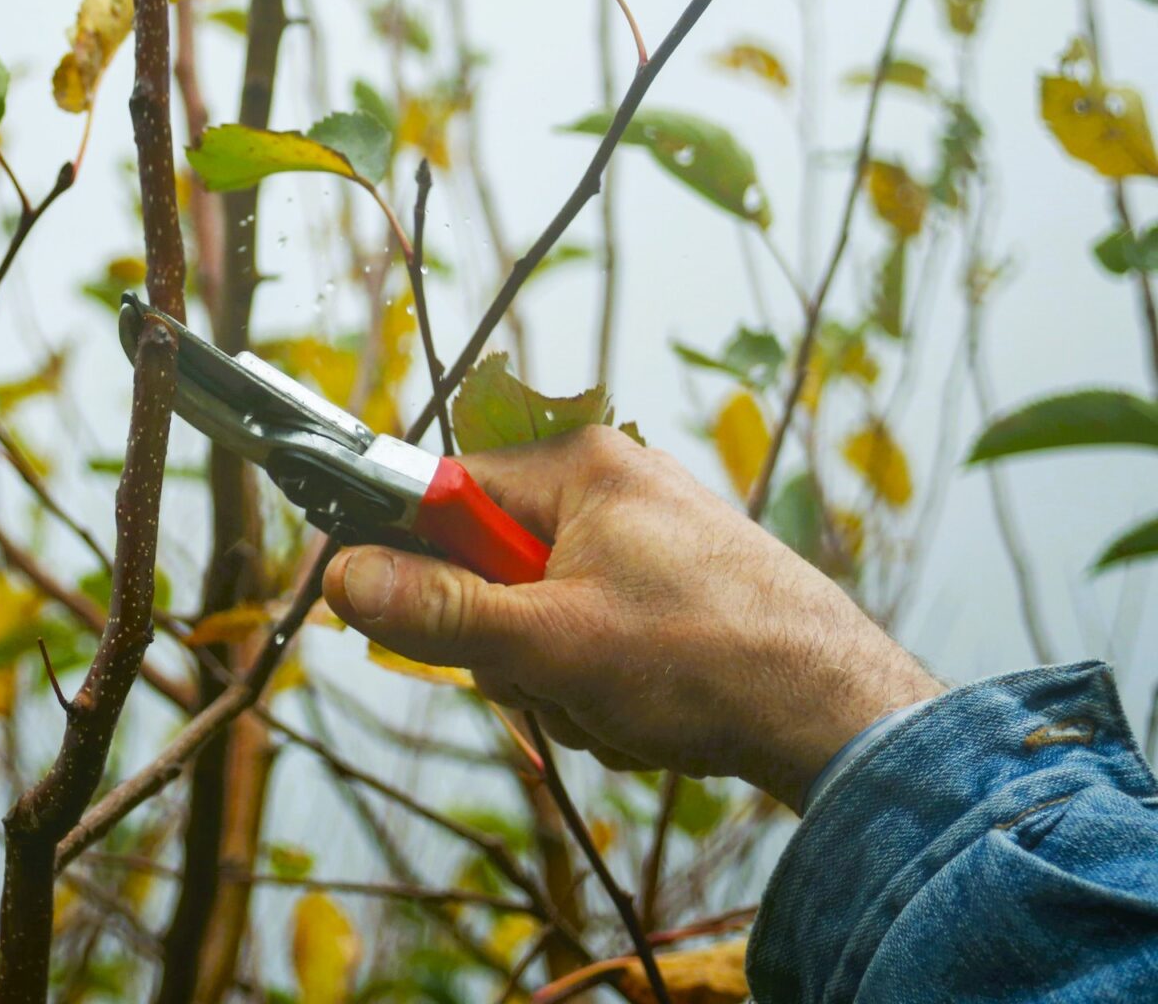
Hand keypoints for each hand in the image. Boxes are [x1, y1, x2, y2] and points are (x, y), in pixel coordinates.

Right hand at [322, 426, 942, 809]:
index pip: (445, 492)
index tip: (393, 610)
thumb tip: (343, 578)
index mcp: (580, 467)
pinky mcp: (665, 593)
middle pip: (488, 566)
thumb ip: (441, 612)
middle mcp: (609, 490)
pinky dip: (598, 690)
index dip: (412, 558)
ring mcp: (641, 544)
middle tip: (553, 677)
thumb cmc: (709, 658)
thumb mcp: (553, 642)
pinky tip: (645, 713)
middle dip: (508, 645)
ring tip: (614, 703)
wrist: (840, 715)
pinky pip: (586, 640)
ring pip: (535, 618)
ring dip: (556, 681)